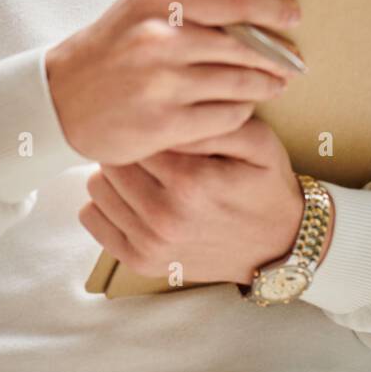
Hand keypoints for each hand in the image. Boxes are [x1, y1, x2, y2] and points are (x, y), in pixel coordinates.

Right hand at [46, 0, 300, 165]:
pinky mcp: (164, 124)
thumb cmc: (111, 49)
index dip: (274, 6)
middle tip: (292, 60)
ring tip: (273, 83)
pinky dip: (241, 112)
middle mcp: (159, 39)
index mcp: (156, 0)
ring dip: (265, 83)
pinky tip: (240, 106)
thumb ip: (195, 3)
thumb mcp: (143, 9)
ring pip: (241, 82)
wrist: (60, 99)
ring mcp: (162, 84)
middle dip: (277, 54)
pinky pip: (226, 117)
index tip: (292, 15)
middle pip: (246, 44)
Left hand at [78, 116, 305, 286]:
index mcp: (191, 181)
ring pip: (98, 185)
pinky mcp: (141, 261)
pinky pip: (92, 218)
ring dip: (116, 173)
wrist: (277, 246)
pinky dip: (106, 202)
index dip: (148, 121)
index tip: (159, 118)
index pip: (139, 132)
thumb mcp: (258, 142)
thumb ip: (216, 120)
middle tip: (152, 143)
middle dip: (130, 145)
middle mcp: (165, 216)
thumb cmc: (265, 186)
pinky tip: (134, 194)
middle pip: (113, 158)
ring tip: (144, 169)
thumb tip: (173, 110)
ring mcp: (150, 243)